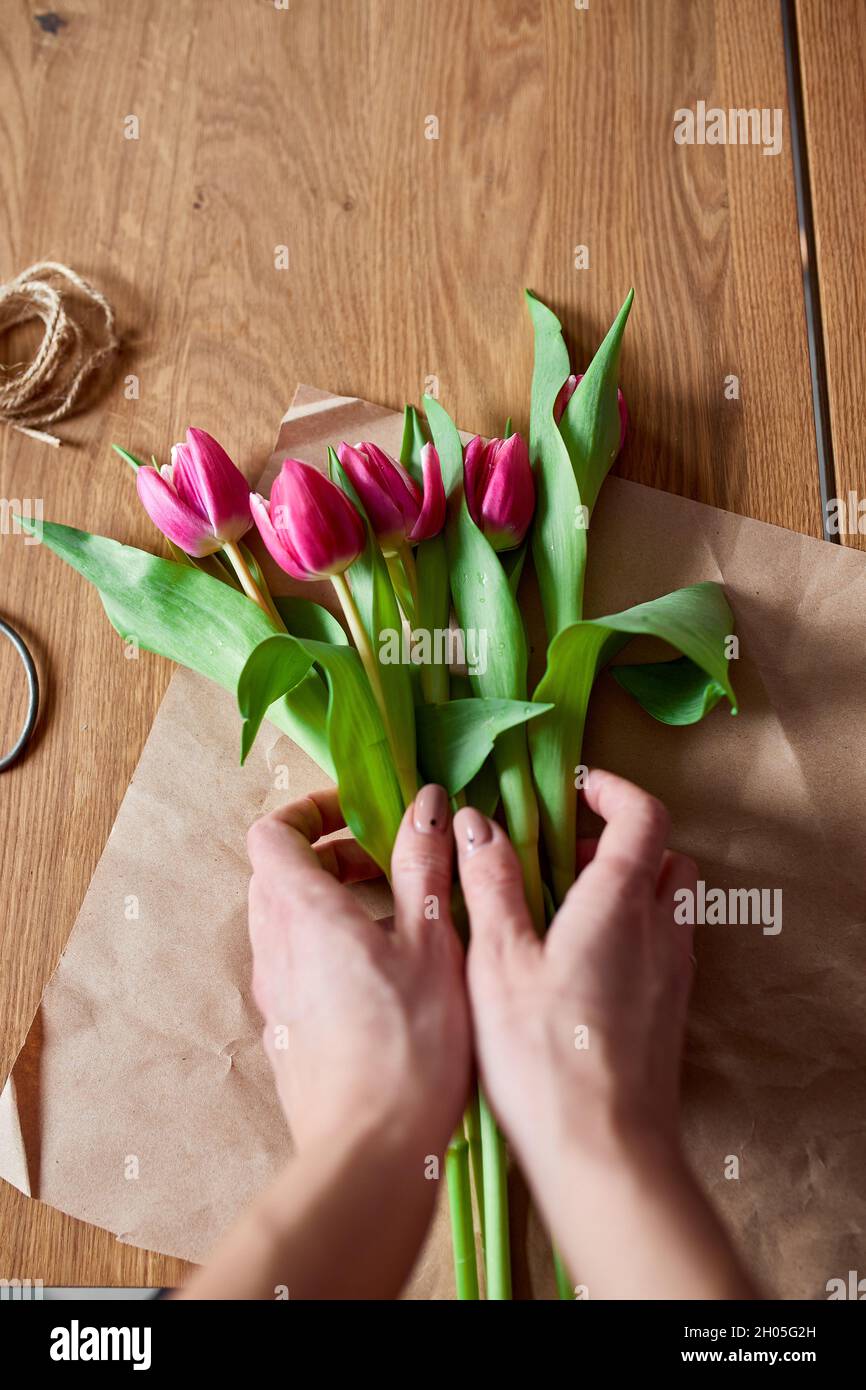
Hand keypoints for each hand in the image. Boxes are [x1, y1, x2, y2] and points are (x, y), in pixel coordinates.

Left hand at [247, 784, 469, 1157]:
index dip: (313, 811)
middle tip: (395, 863)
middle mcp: (274, 947)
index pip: (273, 832)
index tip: (364, 813)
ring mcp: (275, 993)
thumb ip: (423, 866)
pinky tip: (392, 975)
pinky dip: (333, 945)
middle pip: (280, 873)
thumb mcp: (433, 941)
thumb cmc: (409, 1044)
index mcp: (302, 911)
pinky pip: (298, 964)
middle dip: (335, 854)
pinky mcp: (287, 1031)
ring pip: (289, 920)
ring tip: (404, 919)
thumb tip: (425, 805)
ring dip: (337, 901)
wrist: (369, 1152)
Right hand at [454, 767, 754, 1297]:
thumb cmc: (545, 1055)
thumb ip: (492, 885)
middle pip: (667, 858)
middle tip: (564, 856)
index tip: (576, 791)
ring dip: (628, 888)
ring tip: (562, 911)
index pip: (644, 817)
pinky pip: (661, 948)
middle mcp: (661, 931)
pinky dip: (629, 933)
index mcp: (621, 903)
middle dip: (622, 841)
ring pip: (669, 905)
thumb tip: (479, 823)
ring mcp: (672, 976)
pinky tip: (575, 967)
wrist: (605, 1152)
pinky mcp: (668, 1014)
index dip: (615, 792)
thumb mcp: (499, 961)